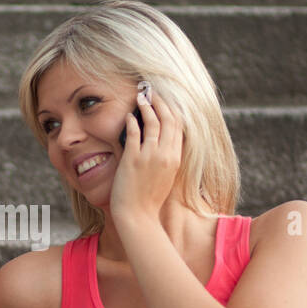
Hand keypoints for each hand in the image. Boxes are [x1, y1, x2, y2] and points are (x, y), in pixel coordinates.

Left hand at [109, 85, 182, 224]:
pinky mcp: (133, 159)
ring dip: (147, 106)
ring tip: (140, 96)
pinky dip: (132, 121)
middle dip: (161, 102)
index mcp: (176, 158)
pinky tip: (128, 115)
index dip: (172, 110)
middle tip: (152, 91)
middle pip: (168, 119)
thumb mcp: (165, 177)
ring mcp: (150, 156)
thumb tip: (162, 143)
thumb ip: (166, 158)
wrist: (138, 216)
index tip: (164, 101)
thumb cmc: (149, 199)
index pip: (178, 126)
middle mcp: (166, 155)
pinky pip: (134, 133)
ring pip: (153, 122)